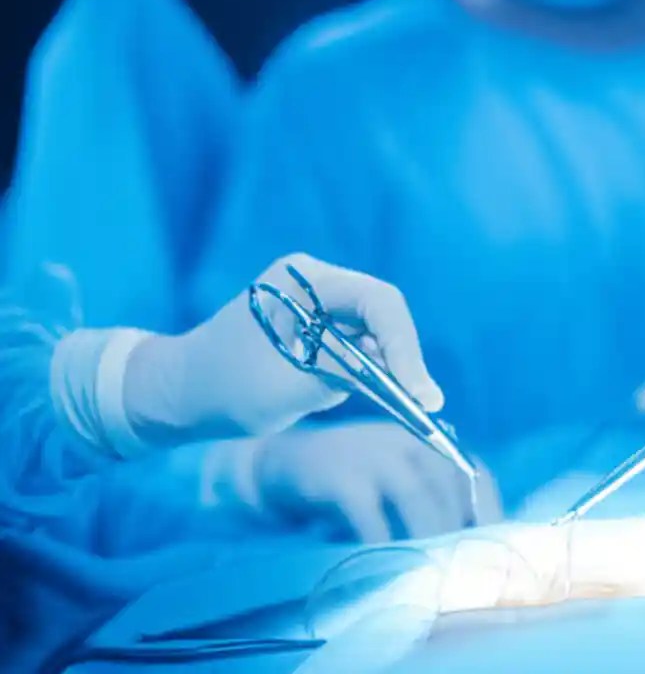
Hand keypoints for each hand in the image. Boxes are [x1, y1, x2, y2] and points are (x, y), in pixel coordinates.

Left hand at [125, 254, 442, 444]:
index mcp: (304, 280)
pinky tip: (390, 395)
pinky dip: (377, 372)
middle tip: (424, 403)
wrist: (179, 394)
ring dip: (393, 366)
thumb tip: (405, 382)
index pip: (377, 302)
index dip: (404, 346)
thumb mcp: (291, 387)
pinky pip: (362, 347)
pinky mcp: (321, 332)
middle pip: (383, 313)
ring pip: (377, 332)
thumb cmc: (225, 387)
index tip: (419, 392)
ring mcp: (320, 307)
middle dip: (404, 357)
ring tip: (412, 404)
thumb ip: (349, 375)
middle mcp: (318, 283)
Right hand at [249, 422, 501, 542]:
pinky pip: (372, 516)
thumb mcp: (393, 479)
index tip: (496, 543)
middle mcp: (405, 440)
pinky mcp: (341, 477)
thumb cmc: (347, 482)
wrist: (277, 467)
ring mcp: (372, 454)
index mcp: (424, 439)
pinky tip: (389, 564)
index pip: (472, 471)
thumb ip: (428, 497)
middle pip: (449, 486)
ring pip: (418, 498)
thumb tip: (468, 541)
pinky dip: (384, 543)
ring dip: (430, 538)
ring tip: (435, 571)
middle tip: (464, 567)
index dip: (488, 508)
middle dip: (460, 530)